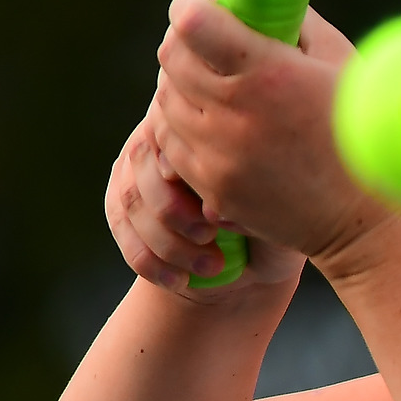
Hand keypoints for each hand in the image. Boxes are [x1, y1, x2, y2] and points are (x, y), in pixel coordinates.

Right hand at [105, 99, 306, 293]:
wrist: (255, 257)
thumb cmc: (276, 220)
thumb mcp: (278, 206)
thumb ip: (252, 196)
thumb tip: (211, 213)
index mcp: (206, 120)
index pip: (178, 128)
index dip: (185, 164)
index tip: (210, 207)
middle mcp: (163, 134)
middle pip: (144, 160)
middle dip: (175, 209)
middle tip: (210, 236)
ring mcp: (136, 166)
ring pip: (132, 199)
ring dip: (168, 241)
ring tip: (210, 265)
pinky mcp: (121, 202)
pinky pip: (122, 230)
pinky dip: (149, 260)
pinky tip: (179, 280)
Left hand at [151, 0, 387, 262]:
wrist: (366, 217)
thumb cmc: (364, 129)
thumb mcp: (341, 61)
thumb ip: (296, 21)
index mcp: (268, 74)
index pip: (191, 23)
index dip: (192, 8)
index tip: (203, 10)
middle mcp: (235, 115)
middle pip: (170, 59)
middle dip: (185, 44)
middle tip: (206, 45)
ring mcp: (220, 157)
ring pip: (164, 103)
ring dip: (181, 88)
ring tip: (212, 89)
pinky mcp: (213, 190)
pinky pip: (171, 146)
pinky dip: (184, 129)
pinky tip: (214, 127)